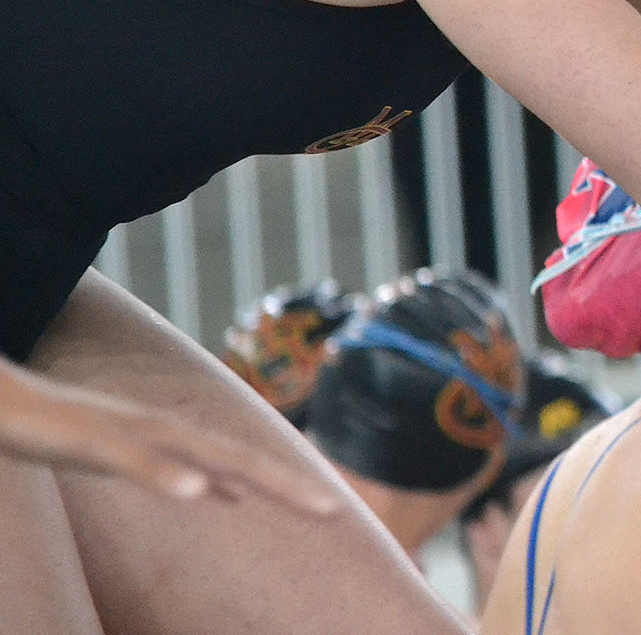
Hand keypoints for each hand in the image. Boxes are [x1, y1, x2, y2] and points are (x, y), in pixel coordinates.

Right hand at [0, 357, 339, 515]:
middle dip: (287, 484)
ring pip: (197, 455)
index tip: (332, 510)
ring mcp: (130, 432)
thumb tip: (231, 493)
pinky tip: (196, 493)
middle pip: (238, 459)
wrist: (7, 402)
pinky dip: (167, 475)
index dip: (288, 486)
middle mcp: (165, 431)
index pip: (245, 465)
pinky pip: (133, 460)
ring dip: (244, 476)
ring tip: (290, 499)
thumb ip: (184, 473)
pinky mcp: (90, 439)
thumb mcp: (138, 461)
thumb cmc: (73, 430)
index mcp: (178, 440)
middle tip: (334, 511)